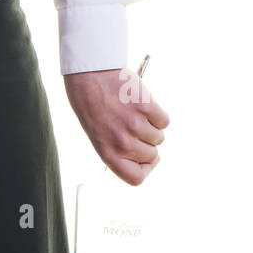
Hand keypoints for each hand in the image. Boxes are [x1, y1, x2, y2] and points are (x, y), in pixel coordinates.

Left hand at [63, 68, 169, 184]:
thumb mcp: (98, 134)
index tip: (143, 158)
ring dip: (152, 127)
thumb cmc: (92, 105)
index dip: (144, 169)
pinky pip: (164, 121)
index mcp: (107, 153)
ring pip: (160, 137)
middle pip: (152, 156)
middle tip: (134, 127)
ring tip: (134, 113)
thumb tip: (149, 159)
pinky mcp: (146, 106)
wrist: (88, 74)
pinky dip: (157, 114)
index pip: (136, 178)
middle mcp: (122, 142)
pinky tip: (141, 105)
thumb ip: (119, 150)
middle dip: (148, 144)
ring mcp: (135, 124)